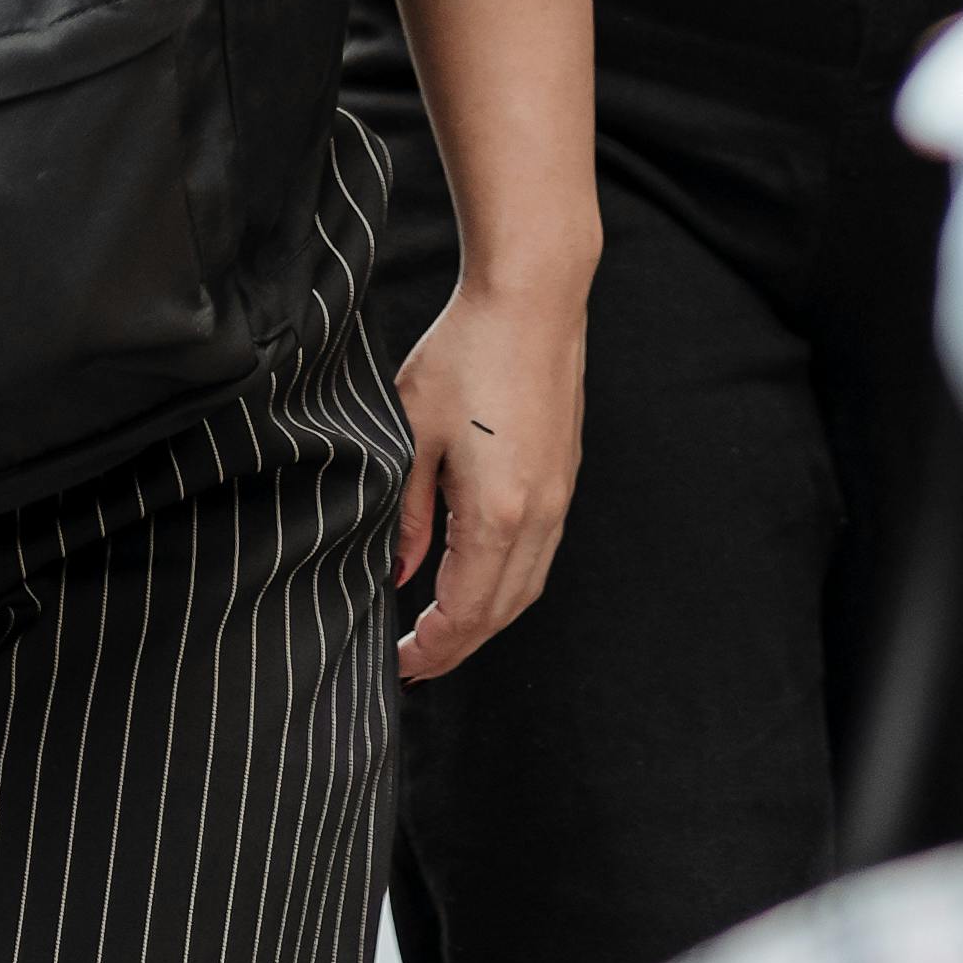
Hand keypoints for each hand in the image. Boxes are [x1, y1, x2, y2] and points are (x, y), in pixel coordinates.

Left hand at [392, 261, 587, 678]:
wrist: (533, 299)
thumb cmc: (467, 353)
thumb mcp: (412, 432)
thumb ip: (407, 513)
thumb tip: (398, 570)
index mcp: (498, 513)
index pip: (464, 612)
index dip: (431, 648)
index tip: (398, 663)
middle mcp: (539, 516)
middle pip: (500, 613)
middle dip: (456, 647)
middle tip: (413, 662)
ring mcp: (558, 498)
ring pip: (525, 588)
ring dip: (484, 620)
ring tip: (441, 633)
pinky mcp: (563, 477)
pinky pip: (539, 556)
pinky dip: (506, 585)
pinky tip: (476, 580)